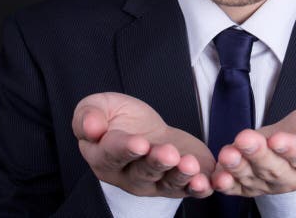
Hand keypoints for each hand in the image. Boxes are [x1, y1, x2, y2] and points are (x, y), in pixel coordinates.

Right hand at [72, 92, 215, 197]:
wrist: (144, 127)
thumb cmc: (117, 117)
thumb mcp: (98, 106)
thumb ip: (89, 115)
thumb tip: (91, 127)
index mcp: (104, 157)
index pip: (114, 154)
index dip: (126, 149)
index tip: (140, 143)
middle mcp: (129, 176)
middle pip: (143, 172)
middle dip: (157, 163)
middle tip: (169, 153)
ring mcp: (155, 184)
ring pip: (168, 183)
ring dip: (181, 175)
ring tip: (190, 165)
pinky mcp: (180, 182)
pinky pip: (190, 190)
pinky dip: (199, 188)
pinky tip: (207, 182)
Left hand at [211, 102, 295, 196]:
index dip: (292, 148)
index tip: (277, 139)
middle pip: (276, 169)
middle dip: (259, 154)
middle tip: (245, 139)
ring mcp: (273, 181)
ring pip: (255, 177)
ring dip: (238, 166)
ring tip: (228, 153)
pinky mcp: (255, 179)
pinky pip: (240, 186)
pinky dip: (228, 183)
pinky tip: (217, 176)